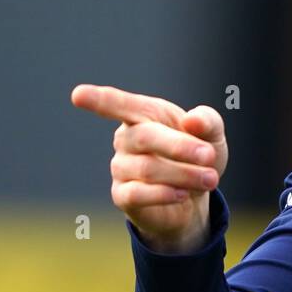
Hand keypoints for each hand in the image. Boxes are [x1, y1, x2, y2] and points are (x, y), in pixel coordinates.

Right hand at [71, 84, 228, 253]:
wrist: (197, 197)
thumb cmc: (199, 156)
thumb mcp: (212, 136)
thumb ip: (207, 122)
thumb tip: (192, 120)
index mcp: (144, 114)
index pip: (119, 104)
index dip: (99, 100)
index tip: (78, 95)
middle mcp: (126, 138)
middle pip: (145, 136)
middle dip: (180, 147)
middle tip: (209, 156)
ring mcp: (121, 167)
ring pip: (147, 168)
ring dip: (184, 174)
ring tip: (211, 179)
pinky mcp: (122, 195)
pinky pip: (137, 194)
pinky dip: (163, 194)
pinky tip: (182, 195)